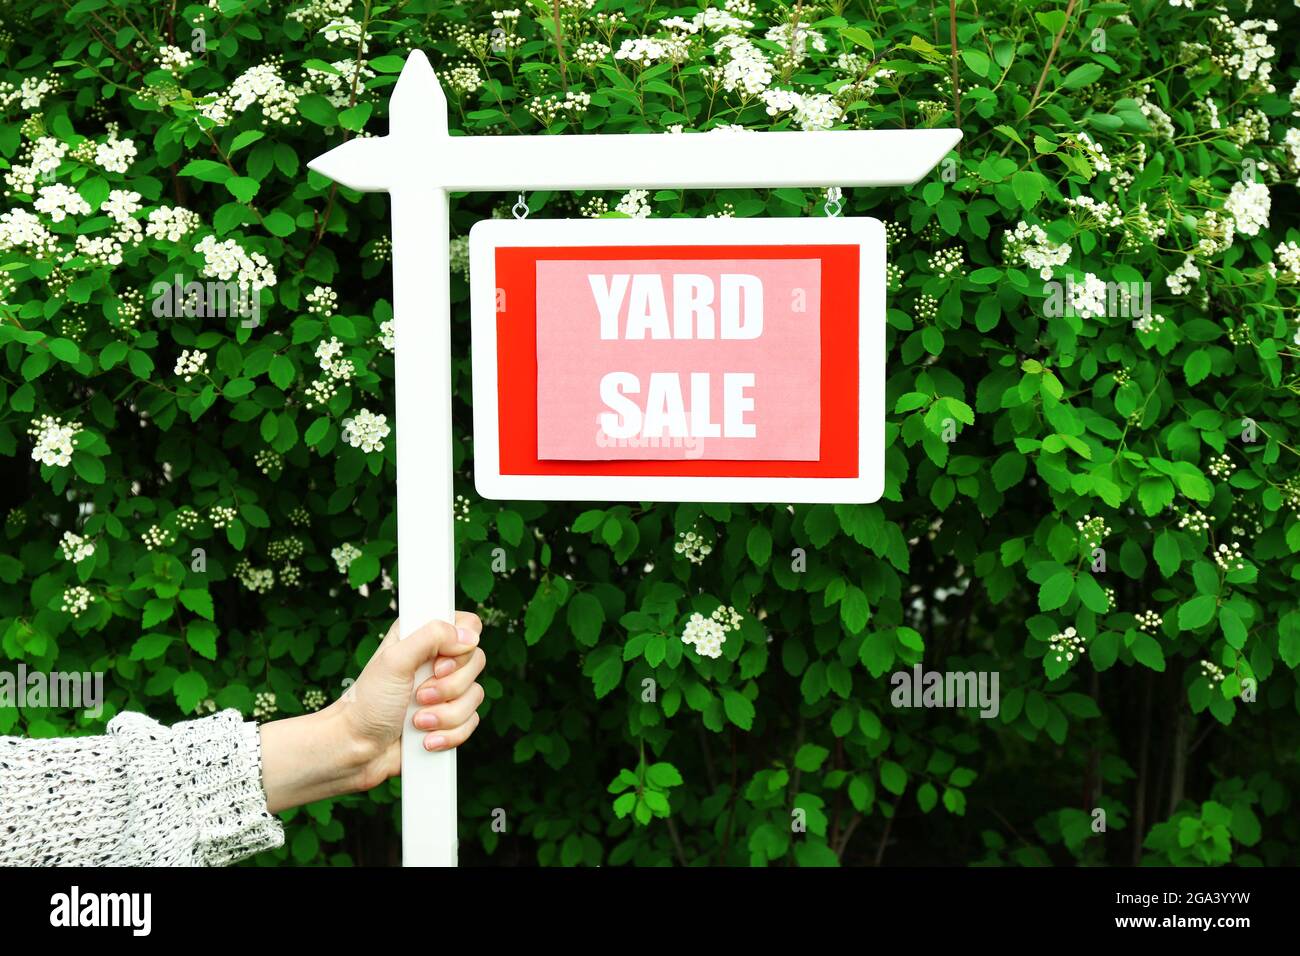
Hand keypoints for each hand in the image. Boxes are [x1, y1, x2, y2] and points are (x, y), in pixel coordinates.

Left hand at [344, 613, 486, 786]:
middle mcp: (436, 661)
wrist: (357, 750)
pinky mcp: (449, 718)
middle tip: (419, 695)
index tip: (438, 664)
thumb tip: (469, 636)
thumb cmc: (366, 703)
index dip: (461, 646)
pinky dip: (449, 733)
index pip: (468, 626)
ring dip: (446, 715)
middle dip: (449, 687)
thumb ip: (432, 636)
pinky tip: (425, 738)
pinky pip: (471, 722)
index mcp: (422, 637)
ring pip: (475, 695)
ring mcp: (444, 691)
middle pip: (477, 662)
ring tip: (417, 721)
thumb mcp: (394, 661)